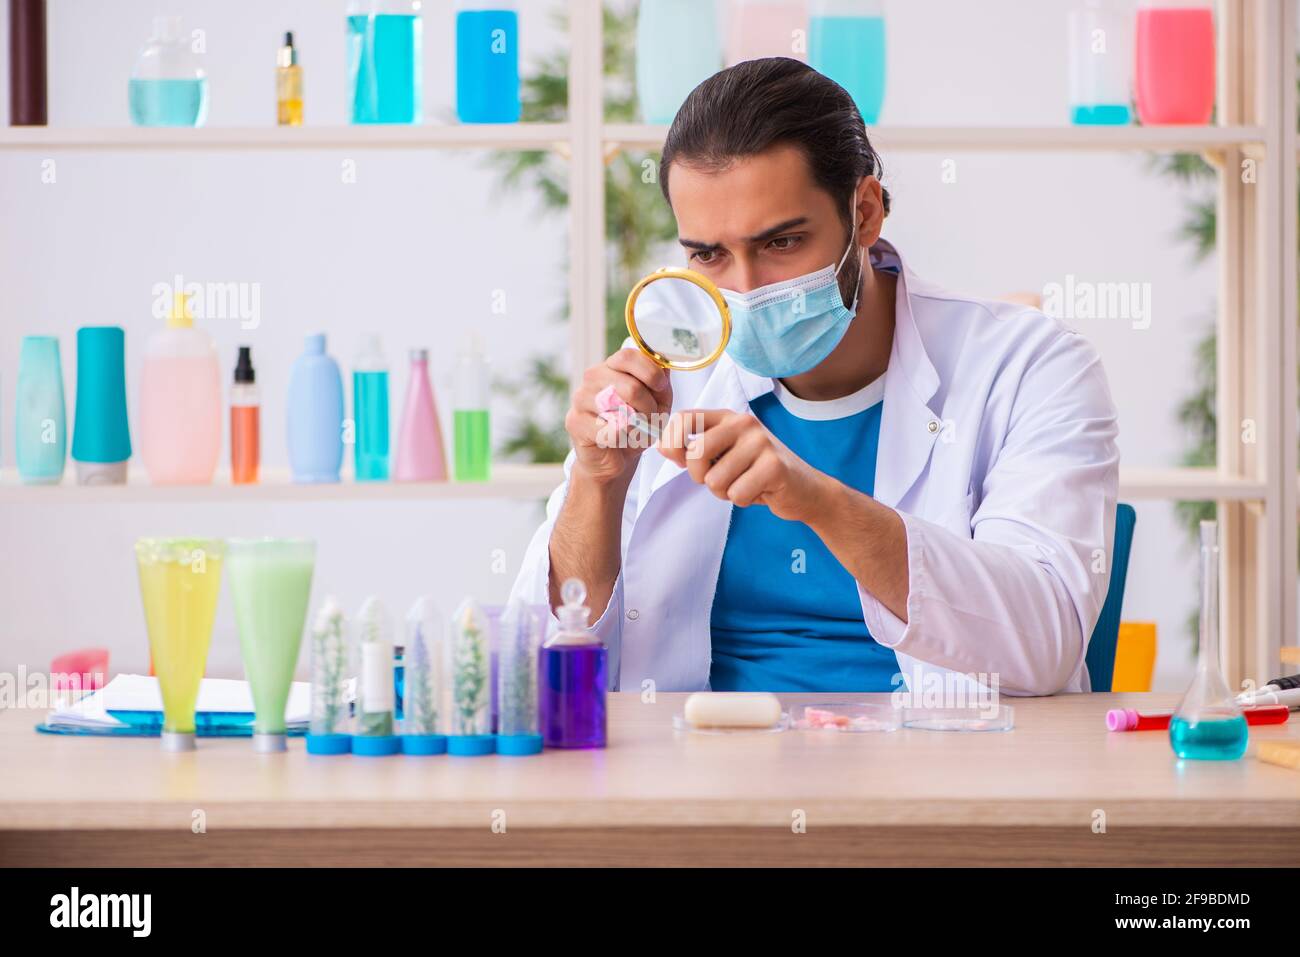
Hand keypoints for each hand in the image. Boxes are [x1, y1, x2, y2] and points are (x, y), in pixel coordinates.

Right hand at [565, 348, 672, 484]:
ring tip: (637, 431)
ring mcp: (581, 398)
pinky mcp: (575, 421)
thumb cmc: (635, 427)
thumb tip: (665, 365)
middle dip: (649, 407)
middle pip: (629, 386)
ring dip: (637, 425)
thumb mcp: (656, 404)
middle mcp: (592, 377)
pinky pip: (610, 429)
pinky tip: (619, 440)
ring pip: (620, 409)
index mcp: (611, 367)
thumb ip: (660, 384)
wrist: (613, 460)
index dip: (649, 371)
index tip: (661, 386)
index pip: (627, 356)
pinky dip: (622, 438)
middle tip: (651, 419)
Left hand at [656, 409, 829, 522]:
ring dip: (725, 493)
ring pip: (715, 480)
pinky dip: (743, 500)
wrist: (804, 489)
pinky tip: (759, 491)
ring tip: (744, 484)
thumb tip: (661, 446)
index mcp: (727, 418)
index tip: (677, 460)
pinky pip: (736, 494)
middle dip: (701, 477)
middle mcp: (743, 423)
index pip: (684, 418)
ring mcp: (761, 442)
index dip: (671, 442)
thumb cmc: (756, 473)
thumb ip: (695, 451)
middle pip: (696, 453)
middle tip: (720, 480)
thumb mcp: (724, 456)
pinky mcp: (774, 466)